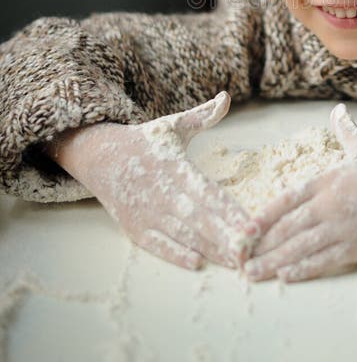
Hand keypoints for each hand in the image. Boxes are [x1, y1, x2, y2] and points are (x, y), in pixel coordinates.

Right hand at [47, 91, 256, 270]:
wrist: (99, 156)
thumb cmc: (145, 141)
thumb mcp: (173, 125)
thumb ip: (202, 116)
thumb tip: (226, 97)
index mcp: (174, 167)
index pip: (208, 194)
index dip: (231, 212)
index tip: (253, 226)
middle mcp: (161, 193)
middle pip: (200, 220)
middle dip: (226, 236)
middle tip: (252, 250)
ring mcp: (146, 213)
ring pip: (183, 236)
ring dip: (210, 249)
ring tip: (237, 262)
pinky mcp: (134, 228)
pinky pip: (158, 245)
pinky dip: (175, 255)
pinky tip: (198, 263)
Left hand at [242, 104, 356, 282]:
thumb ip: (345, 133)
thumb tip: (339, 111)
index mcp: (326, 180)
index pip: (284, 201)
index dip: (262, 217)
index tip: (243, 230)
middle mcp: (328, 204)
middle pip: (286, 228)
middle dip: (260, 246)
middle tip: (239, 260)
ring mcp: (342, 227)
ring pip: (299, 248)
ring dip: (273, 262)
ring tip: (253, 273)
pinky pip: (324, 260)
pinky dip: (303, 269)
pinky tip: (285, 276)